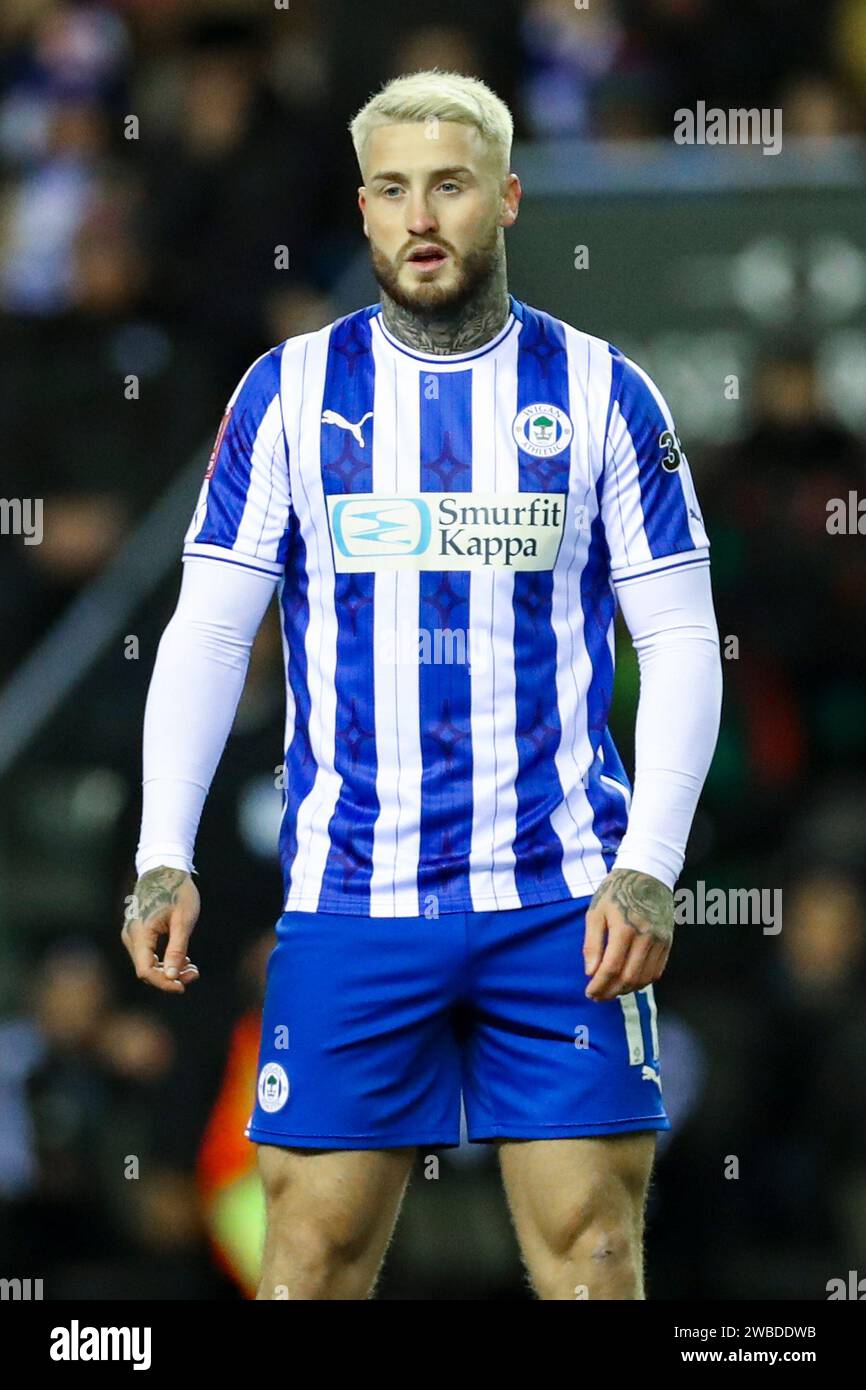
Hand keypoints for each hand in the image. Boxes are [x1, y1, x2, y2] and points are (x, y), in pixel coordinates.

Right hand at [122, 867, 200, 993]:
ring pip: (147, 963)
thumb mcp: (183, 920)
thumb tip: (171, 976)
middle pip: (146, 969)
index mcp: (140, 932)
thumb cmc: (177, 891)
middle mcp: (130, 936)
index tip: (183, 986)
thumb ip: (177, 949)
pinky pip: (148, 954)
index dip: (163, 983)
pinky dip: (164, 960)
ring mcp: (132, 934)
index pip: (145, 970)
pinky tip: (184, 958)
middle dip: (170, 976)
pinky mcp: (137, 932)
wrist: (165, 868)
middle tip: (195, 973)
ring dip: (169, 969)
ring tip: (192, 967)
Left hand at [583, 868, 672, 1000]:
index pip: (611, 968)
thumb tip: (591, 972)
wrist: (647, 874)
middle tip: (598, 996)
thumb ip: (592, 944)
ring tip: (612, 991)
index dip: (599, 985)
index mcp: (624, 928)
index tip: (590, 993)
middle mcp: (645, 937)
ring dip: (627, 990)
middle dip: (611, 992)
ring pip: (645, 978)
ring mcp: (660, 941)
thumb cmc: (616, 891)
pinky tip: (629, 982)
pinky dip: (643, 982)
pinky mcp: (668, 942)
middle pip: (629, 978)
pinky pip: (657, 971)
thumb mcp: (596, 912)